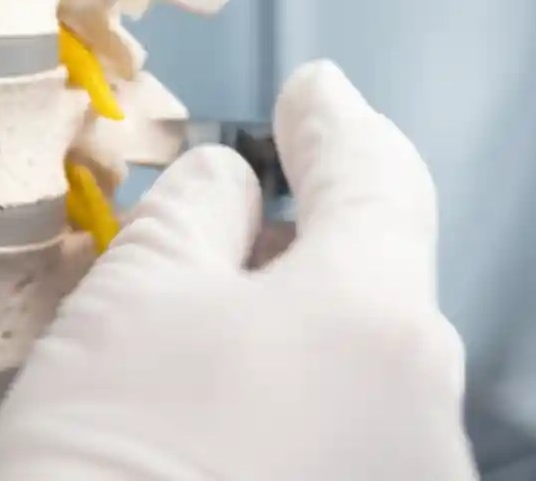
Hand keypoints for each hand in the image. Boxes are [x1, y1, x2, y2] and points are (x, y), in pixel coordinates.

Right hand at [0, 61, 476, 479]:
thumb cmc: (107, 451)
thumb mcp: (136, 296)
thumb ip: (199, 210)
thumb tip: (234, 184)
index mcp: (380, 320)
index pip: (377, 179)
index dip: (335, 122)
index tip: (314, 91)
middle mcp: (428, 410)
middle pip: (375, 282)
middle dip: (302, 239)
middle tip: (229, 216)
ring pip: (360, 366)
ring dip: (294, 327)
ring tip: (198, 332)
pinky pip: (348, 432)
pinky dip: (296, 398)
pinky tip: (220, 414)